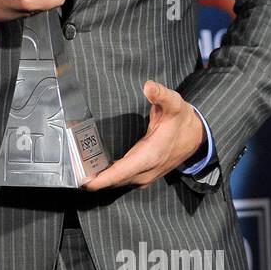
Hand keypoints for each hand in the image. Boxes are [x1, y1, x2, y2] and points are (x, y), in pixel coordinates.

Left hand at [82, 81, 205, 191]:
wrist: (197, 136)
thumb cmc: (182, 120)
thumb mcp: (174, 104)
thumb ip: (161, 95)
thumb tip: (149, 86)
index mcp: (151, 156)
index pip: (122, 172)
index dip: (103, 179)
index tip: (85, 182)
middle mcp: (147, 170)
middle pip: (115, 180)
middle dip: (94, 180)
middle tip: (73, 174)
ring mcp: (145, 175)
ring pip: (118, 182)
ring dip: (100, 180)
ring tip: (79, 173)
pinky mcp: (144, 175)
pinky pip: (122, 180)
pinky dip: (109, 178)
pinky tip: (95, 172)